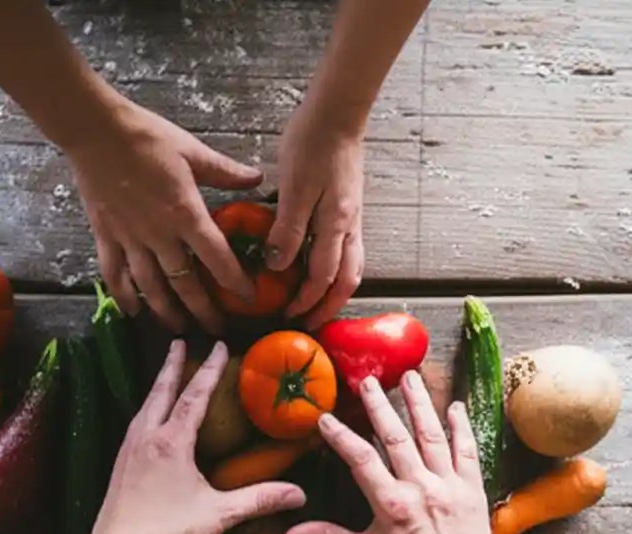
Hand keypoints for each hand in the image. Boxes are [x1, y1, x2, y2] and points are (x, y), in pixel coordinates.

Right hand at [68, 101, 261, 334]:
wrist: (95, 130)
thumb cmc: (147, 136)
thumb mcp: (193, 150)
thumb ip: (226, 171)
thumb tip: (256, 178)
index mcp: (186, 213)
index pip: (217, 257)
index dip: (235, 282)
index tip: (249, 298)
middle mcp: (159, 234)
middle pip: (185, 283)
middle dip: (203, 310)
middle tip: (217, 329)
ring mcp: (130, 239)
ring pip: (151, 287)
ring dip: (167, 311)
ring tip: (181, 328)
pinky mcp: (105, 236)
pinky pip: (115, 275)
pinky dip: (124, 296)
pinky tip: (134, 311)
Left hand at [86, 340, 305, 533]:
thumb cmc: (167, 533)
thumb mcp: (218, 514)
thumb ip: (259, 500)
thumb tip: (299, 493)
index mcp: (171, 441)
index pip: (194, 395)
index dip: (209, 369)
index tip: (219, 347)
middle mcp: (147, 437)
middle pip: (162, 390)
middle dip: (173, 365)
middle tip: (179, 342)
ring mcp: (129, 449)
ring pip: (146, 405)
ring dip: (159, 384)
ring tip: (167, 373)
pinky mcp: (120, 464)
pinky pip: (137, 422)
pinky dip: (149, 407)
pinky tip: (151, 417)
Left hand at [266, 105, 365, 328]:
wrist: (337, 113)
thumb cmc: (313, 144)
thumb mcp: (295, 188)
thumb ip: (288, 229)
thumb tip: (278, 267)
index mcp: (337, 225)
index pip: (325, 277)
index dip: (307, 300)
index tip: (288, 314)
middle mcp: (350, 227)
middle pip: (347, 280)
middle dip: (328, 305)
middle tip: (307, 321)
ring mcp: (353, 218)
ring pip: (351, 267)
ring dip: (334, 290)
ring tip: (315, 303)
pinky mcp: (348, 208)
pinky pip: (347, 250)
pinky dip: (335, 268)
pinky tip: (317, 266)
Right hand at [284, 371, 494, 533]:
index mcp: (391, 505)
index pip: (361, 458)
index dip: (342, 436)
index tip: (327, 418)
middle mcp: (421, 490)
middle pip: (397, 437)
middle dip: (381, 405)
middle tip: (370, 381)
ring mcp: (450, 488)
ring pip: (432, 436)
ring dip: (420, 404)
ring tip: (410, 376)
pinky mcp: (473, 492)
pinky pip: (468, 452)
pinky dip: (461, 428)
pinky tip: (453, 406)